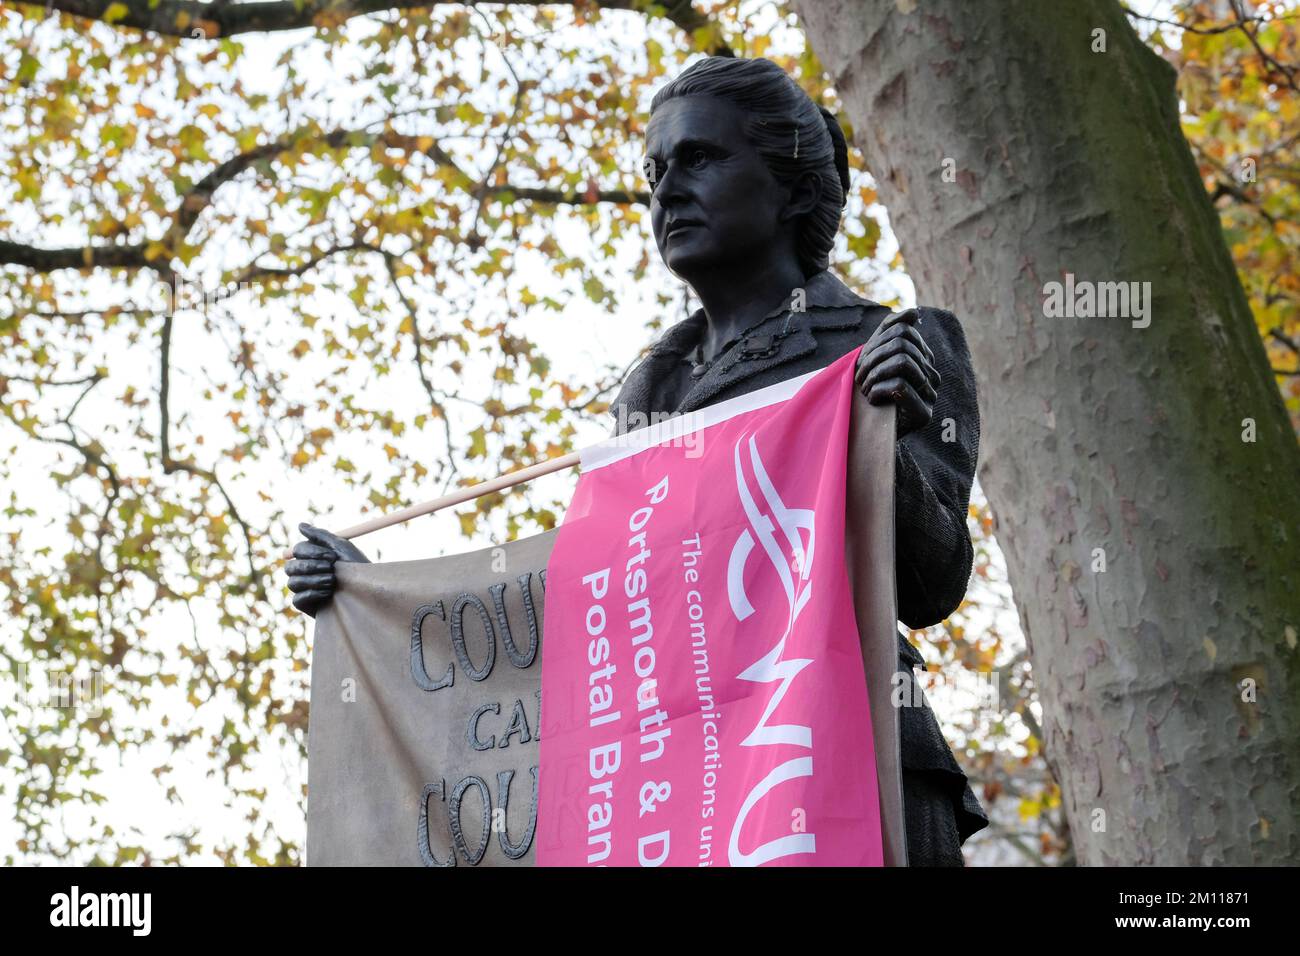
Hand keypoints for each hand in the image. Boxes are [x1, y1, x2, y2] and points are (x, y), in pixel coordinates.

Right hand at [284, 523, 369, 617]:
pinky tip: (329, 593)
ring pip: (292, 583)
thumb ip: (321, 536)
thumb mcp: (342, 548)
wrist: (369, 593)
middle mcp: (304, 572)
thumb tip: (300, 525)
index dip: (312, 552)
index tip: (332, 557)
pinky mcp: (306, 605)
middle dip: (310, 567)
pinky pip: (297, 599)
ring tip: (332, 581)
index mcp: (311, 556)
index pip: (298, 550)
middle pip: (290, 567)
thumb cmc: (357, 568)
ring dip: (313, 580)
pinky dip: (312, 594)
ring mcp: (303, 589)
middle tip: (330, 569)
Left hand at [854, 307, 940, 436]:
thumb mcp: (876, 358)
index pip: (904, 331)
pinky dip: (877, 390)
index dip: (877, 343)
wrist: (866, 433)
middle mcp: (933, 377)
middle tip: (859, 379)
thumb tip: (914, 313)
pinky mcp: (923, 415)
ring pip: (903, 362)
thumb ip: (891, 332)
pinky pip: (900, 386)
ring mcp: (931, 397)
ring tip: (865, 389)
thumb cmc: (869, 391)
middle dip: (872, 359)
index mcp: (925, 361)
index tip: (862, 363)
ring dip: (874, 374)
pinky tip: (872, 399)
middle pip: (902, 346)